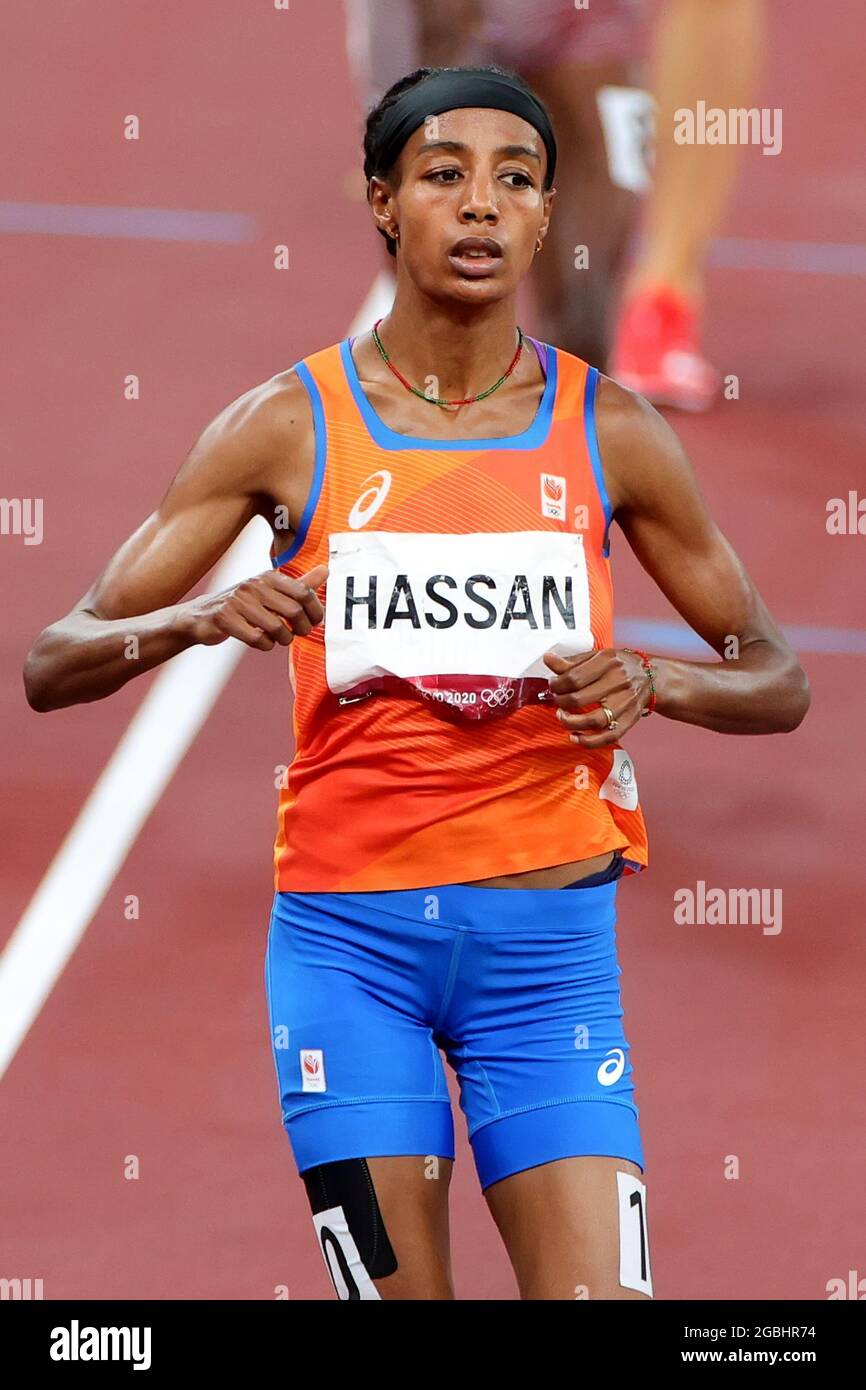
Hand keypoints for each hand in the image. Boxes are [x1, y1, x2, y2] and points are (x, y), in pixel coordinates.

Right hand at [187, 563, 328, 650]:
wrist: (203, 616)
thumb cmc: (244, 605)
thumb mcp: (272, 591)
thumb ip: (300, 584)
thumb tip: (326, 570)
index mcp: (269, 577)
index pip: (305, 592)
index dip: (316, 611)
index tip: (315, 622)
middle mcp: (254, 585)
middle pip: (294, 611)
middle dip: (301, 629)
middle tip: (298, 634)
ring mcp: (238, 601)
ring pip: (277, 628)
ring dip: (283, 640)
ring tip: (279, 639)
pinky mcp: (226, 618)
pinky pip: (257, 639)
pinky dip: (264, 645)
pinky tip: (261, 641)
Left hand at [543, 647, 650, 747]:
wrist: (651, 677)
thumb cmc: (620, 666)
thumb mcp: (597, 656)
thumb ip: (572, 661)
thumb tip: (548, 659)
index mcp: (608, 662)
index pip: (574, 677)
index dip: (557, 685)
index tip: (552, 686)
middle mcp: (619, 681)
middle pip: (580, 698)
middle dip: (561, 702)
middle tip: (557, 701)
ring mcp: (626, 702)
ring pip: (594, 720)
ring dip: (571, 722)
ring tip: (562, 717)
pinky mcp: (630, 719)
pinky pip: (609, 736)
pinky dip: (589, 741)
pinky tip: (575, 737)